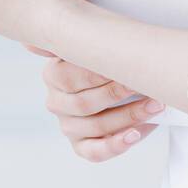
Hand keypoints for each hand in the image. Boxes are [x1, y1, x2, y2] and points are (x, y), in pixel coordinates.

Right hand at [23, 43, 165, 160]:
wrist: (114, 73)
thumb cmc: (103, 51)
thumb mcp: (88, 37)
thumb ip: (68, 35)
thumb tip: (33, 38)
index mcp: (53, 75)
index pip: (69, 77)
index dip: (97, 73)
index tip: (125, 64)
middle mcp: (56, 102)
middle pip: (84, 104)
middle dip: (119, 93)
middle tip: (146, 84)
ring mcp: (68, 125)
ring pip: (95, 127)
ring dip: (129, 116)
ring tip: (155, 105)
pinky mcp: (81, 144)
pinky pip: (95, 152)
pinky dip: (117, 145)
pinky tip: (136, 133)